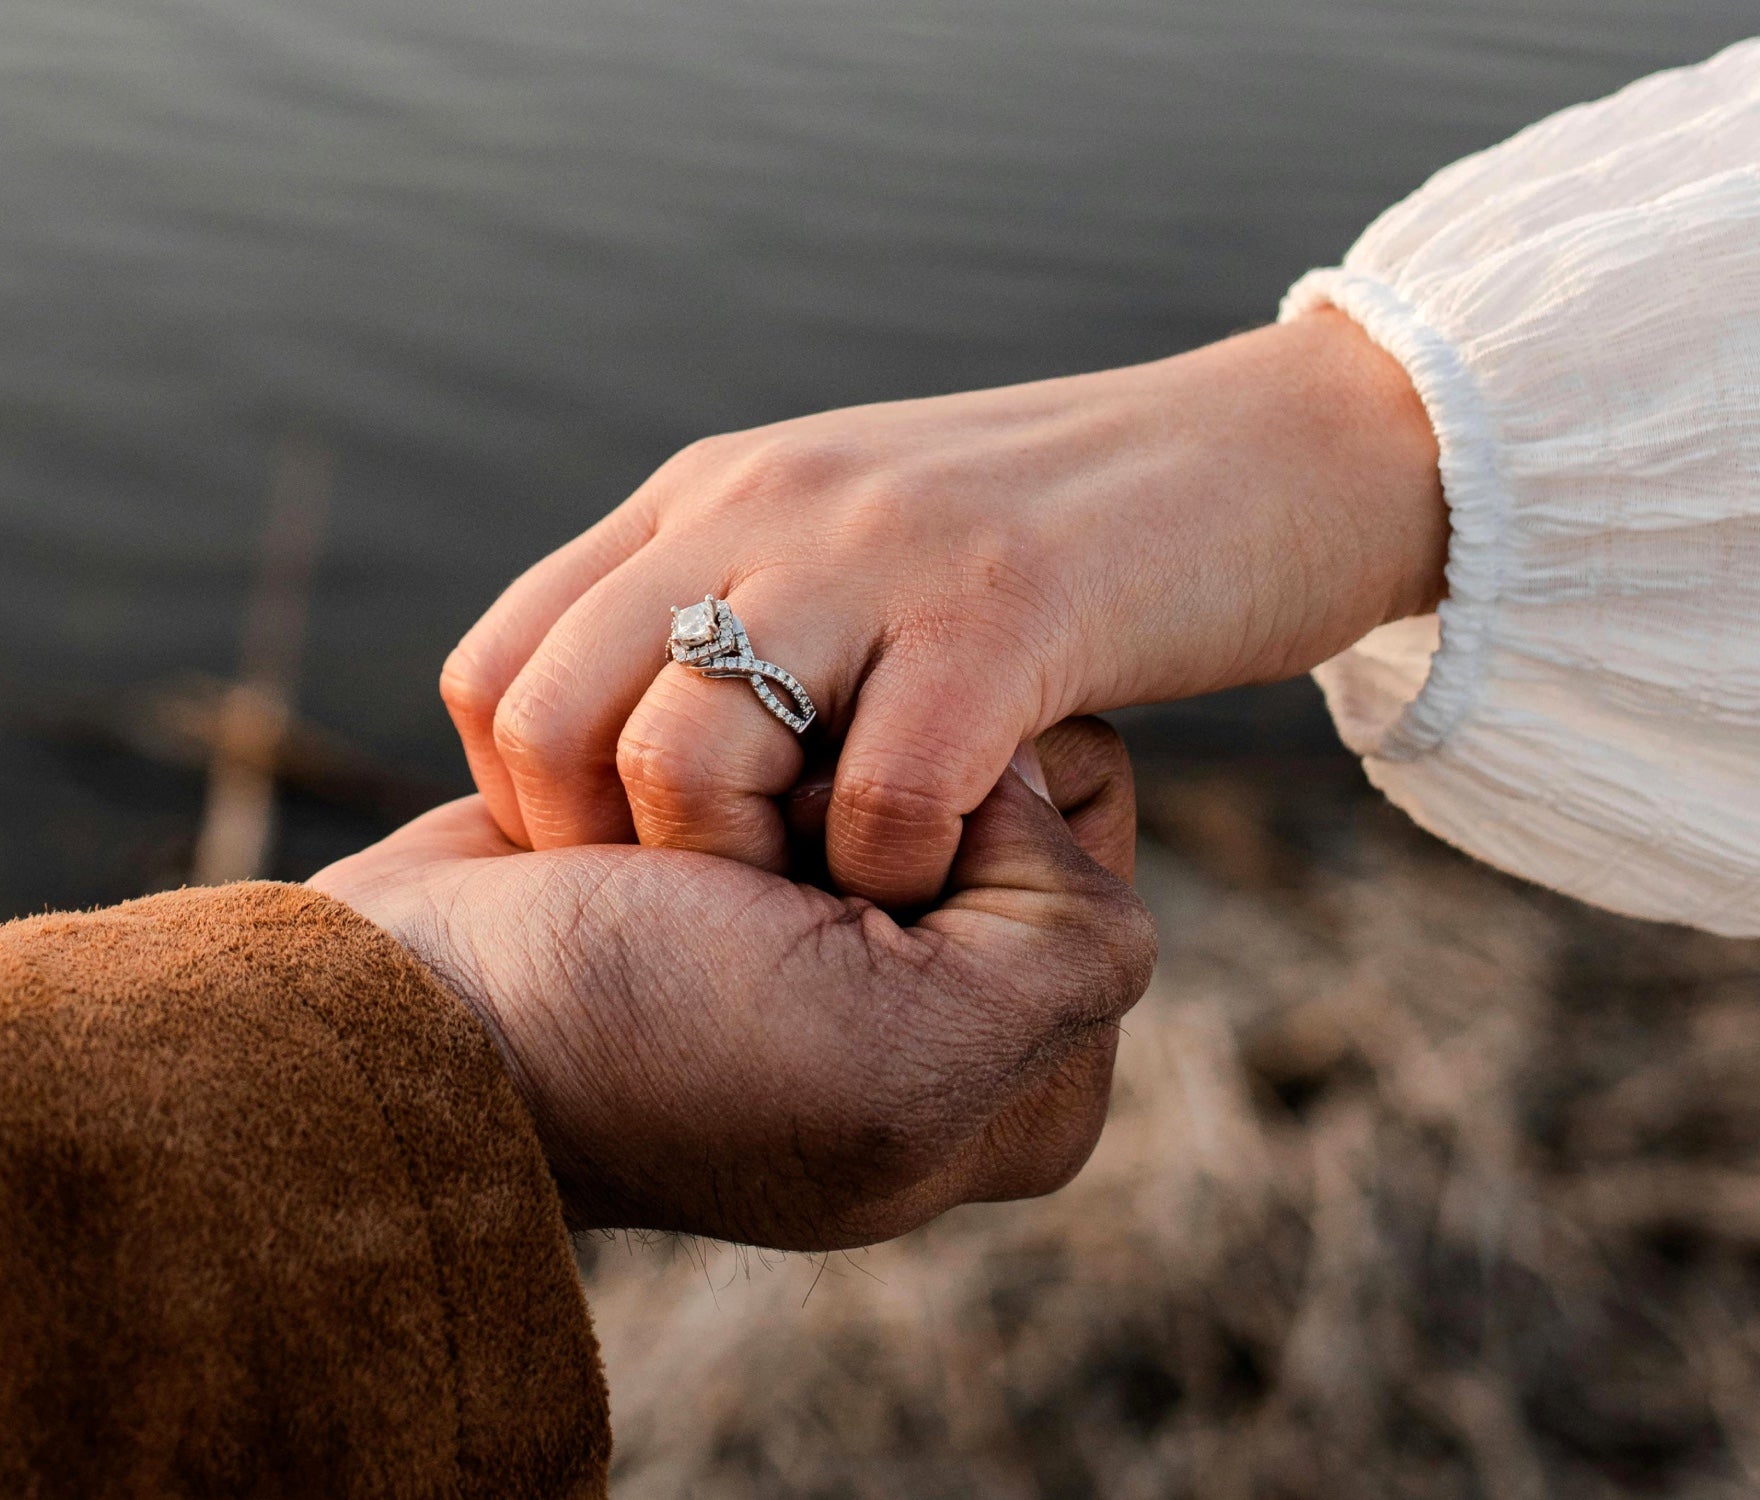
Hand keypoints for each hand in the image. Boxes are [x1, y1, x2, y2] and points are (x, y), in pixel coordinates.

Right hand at [308, 720, 1152, 1250]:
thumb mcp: (914, 1062)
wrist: (399, 1026)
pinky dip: (686, 733)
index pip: (1087, 822)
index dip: (971, 807)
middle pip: (967, 746)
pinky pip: (754, 707)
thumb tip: (1020, 786)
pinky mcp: (712, 828)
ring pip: (850, 700)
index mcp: (1020, 1063)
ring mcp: (811, 898)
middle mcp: (931, 985)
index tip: (855, 888)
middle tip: (753, 877)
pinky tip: (623, 840)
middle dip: (855, 766)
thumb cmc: (647, 1053)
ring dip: (755, 745)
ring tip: (673, 871)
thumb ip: (1073, 944)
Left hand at [442, 308, 1444, 904]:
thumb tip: (621, 781)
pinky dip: (896, 877)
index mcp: (705, 498)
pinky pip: (879, 798)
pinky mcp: (1011, 611)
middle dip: (610, 865)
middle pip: (554, 723)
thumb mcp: (845, 553)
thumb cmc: (1048, 550)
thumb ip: (730, 619)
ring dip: (746, 880)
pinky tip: (947, 872)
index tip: (631, 874)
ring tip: (833, 897)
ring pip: (687, 760)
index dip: (528, 810)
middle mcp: (763, 507)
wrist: (1270, 454)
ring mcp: (881, 552)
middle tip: (719, 914)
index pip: (496, 672)